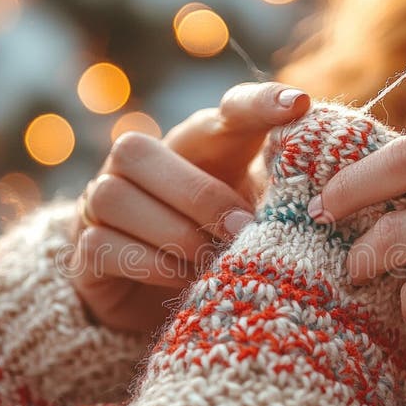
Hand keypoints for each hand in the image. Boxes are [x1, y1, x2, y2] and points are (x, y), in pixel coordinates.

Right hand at [70, 82, 310, 332]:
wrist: (155, 300)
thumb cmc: (216, 246)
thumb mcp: (250, 218)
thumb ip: (276, 195)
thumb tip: (320, 185)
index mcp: (193, 146)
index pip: (223, 112)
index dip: (256, 104)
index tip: (296, 106)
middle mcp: (135, 165)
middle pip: (137, 150)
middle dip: (196, 194)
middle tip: (240, 230)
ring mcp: (100, 205)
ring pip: (112, 197)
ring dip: (172, 233)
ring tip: (211, 262)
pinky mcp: (85, 253)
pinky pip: (102, 245)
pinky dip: (151, 264)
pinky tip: (184, 280)